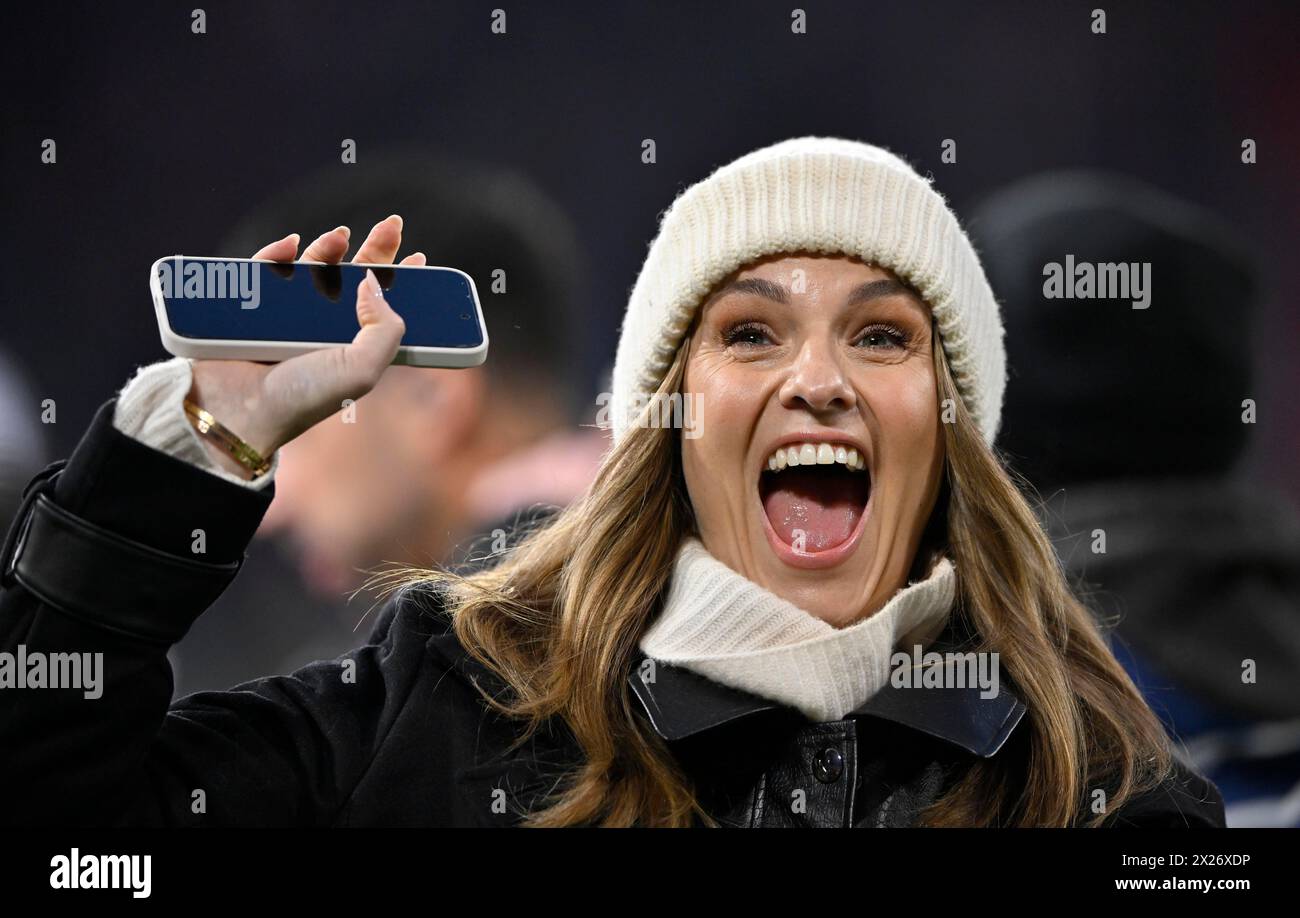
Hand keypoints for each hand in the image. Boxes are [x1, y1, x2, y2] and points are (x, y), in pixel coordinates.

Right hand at [186, 215, 424, 478]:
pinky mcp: (247, 306)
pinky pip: (263, 270)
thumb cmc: (303, 398)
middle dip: (374, 250)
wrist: (238, 410)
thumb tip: (373, 282)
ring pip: (311, 270)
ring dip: (329, 247)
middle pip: (353, 280)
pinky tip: (291, 244)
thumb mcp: (362, 369)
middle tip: (392, 225)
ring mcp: (284, 317)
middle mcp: (320, 330)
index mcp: (350, 348)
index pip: (382, 310)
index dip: (400, 283)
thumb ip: (383, 329)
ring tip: (341, 235)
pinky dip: (277, 252)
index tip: (418, 258)